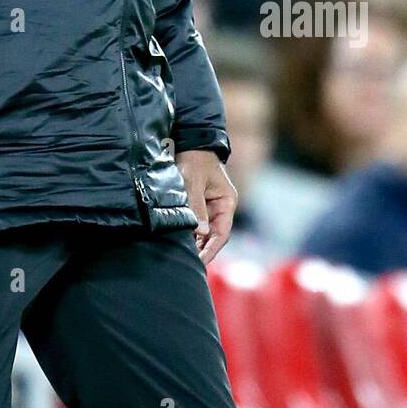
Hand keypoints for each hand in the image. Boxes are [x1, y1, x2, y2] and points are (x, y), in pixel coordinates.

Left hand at [175, 149, 236, 265]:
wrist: (191, 143)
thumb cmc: (195, 159)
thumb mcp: (194, 180)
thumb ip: (196, 205)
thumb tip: (200, 231)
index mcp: (226, 202)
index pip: (222, 232)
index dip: (212, 248)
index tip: (201, 261)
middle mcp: (221, 208)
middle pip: (214, 236)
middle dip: (202, 250)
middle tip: (188, 264)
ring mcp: (210, 208)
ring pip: (204, 232)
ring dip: (195, 243)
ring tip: (182, 256)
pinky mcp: (199, 206)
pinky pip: (196, 224)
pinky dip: (189, 234)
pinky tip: (179, 242)